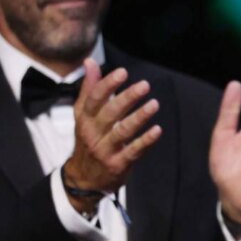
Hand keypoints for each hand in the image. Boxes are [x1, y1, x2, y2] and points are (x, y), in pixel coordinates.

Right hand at [64, 60, 161, 212]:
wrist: (83, 179)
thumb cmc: (87, 140)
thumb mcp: (83, 116)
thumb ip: (89, 89)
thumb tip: (90, 62)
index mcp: (84, 119)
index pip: (94, 99)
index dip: (108, 84)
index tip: (123, 72)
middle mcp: (93, 133)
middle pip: (110, 113)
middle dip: (127, 98)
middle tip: (144, 86)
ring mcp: (105, 150)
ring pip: (122, 131)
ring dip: (139, 117)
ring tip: (154, 104)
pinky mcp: (118, 164)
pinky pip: (133, 151)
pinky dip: (145, 141)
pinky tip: (157, 130)